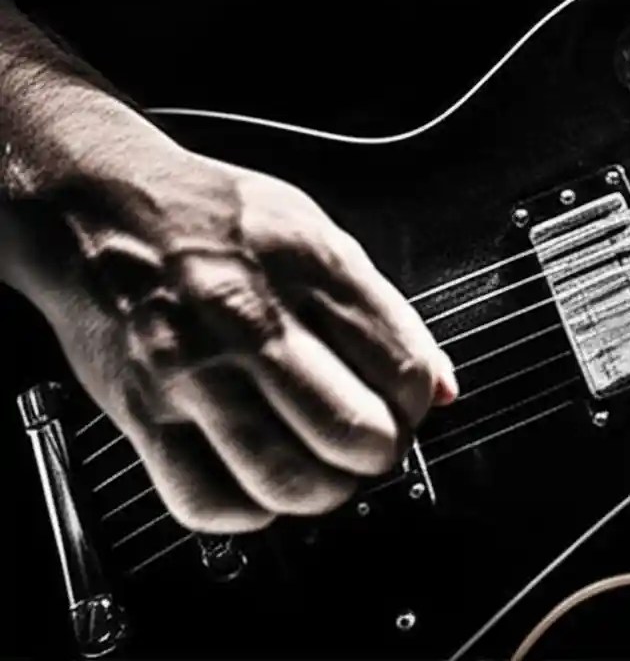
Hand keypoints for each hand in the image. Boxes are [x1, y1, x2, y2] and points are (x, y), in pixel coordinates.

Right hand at [3, 113, 455, 532]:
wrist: (95, 208)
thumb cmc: (212, 218)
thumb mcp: (317, 234)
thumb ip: (385, 312)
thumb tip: (443, 388)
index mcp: (308, 268)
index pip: (403, 369)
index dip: (418, 403)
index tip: (406, 406)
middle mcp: (249, 320)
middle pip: (353, 432)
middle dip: (380, 454)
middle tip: (370, 444)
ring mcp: (193, 371)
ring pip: (287, 478)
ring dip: (324, 491)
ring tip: (323, 469)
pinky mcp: (142, 413)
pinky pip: (207, 501)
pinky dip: (250, 511)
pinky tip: (261, 483)